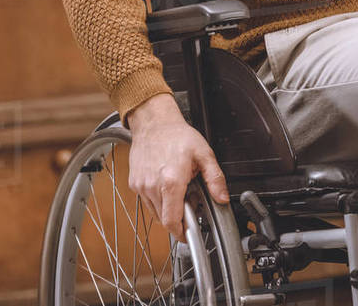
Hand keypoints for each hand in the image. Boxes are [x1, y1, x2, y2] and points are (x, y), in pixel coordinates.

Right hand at [125, 93, 228, 240]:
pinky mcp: (134, 184)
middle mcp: (152, 187)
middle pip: (164, 219)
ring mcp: (141, 186)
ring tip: (179, 190)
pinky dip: (158, 200)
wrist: (154, 123)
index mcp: (171, 182)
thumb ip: (215, 179)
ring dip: (168, 209)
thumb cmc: (177, 136)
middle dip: (178, 218)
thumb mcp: (204, 154)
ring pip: (155, 212)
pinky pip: (147, 201)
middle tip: (190, 202)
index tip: (188, 235)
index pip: (172, 220)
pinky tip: (167, 185)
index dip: (181, 232)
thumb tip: (222, 198)